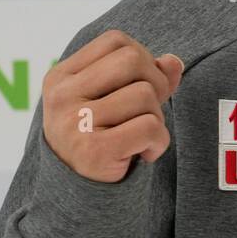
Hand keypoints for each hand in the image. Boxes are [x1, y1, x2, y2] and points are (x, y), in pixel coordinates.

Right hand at [41, 28, 184, 182]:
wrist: (77, 197)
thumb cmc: (98, 138)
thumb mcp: (113, 100)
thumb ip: (145, 76)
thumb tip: (174, 62)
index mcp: (61, 77)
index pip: (115, 40)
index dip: (142, 57)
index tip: (140, 84)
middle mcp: (62, 97)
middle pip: (132, 59)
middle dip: (154, 83)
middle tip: (148, 110)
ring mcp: (75, 123)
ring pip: (145, 94)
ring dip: (156, 117)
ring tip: (140, 136)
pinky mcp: (93, 151)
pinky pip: (150, 126)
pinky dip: (158, 142)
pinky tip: (142, 154)